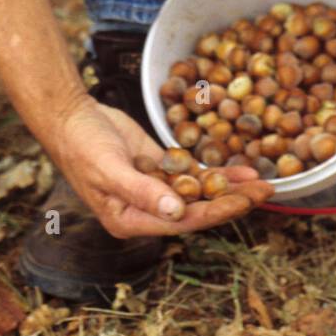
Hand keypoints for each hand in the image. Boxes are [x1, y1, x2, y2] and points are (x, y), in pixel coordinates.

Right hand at [50, 95, 272, 238]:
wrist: (70, 115)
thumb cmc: (81, 146)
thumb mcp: (109, 169)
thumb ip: (142, 191)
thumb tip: (177, 210)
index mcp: (130, 220)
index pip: (182, 221)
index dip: (214, 211)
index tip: (242, 202)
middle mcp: (147, 210)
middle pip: (197, 210)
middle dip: (231, 201)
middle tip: (266, 193)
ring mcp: (155, 188)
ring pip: (199, 192)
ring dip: (229, 188)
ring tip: (263, 184)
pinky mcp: (159, 167)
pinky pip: (192, 174)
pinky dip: (215, 172)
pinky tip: (241, 171)